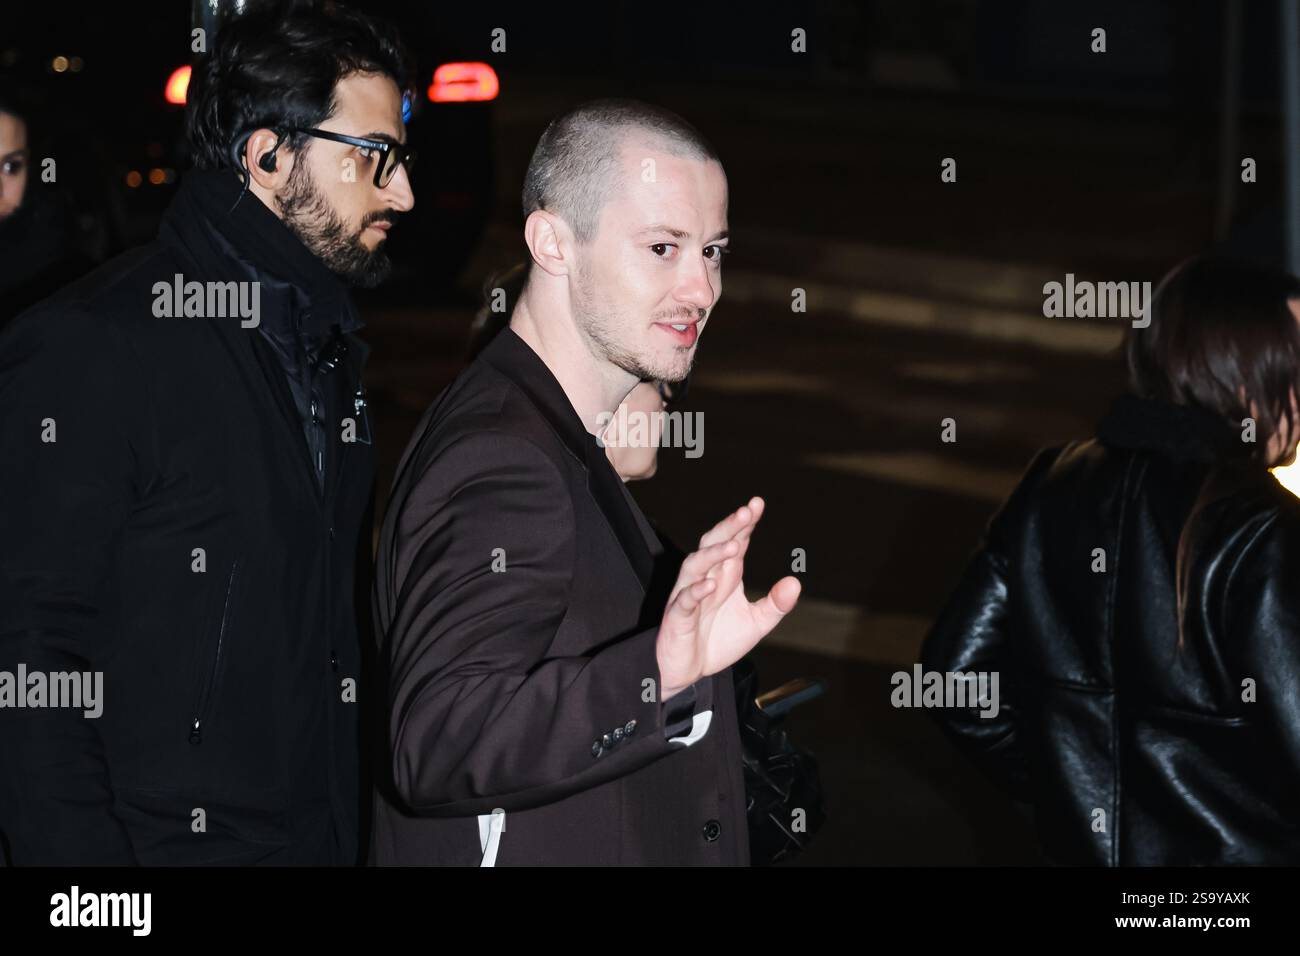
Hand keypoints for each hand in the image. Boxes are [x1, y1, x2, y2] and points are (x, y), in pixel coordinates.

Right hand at [655, 497, 800, 699]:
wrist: (689, 672)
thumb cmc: (718, 640)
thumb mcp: (756, 623)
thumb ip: (776, 604)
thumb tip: (795, 582)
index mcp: (726, 576)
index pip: (735, 542)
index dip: (745, 524)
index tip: (757, 504)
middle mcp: (706, 579)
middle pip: (713, 544)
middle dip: (729, 527)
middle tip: (746, 512)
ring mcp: (689, 596)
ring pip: (695, 566)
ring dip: (712, 554)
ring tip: (732, 546)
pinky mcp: (677, 617)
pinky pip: (683, 600)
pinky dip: (695, 592)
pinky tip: (709, 586)